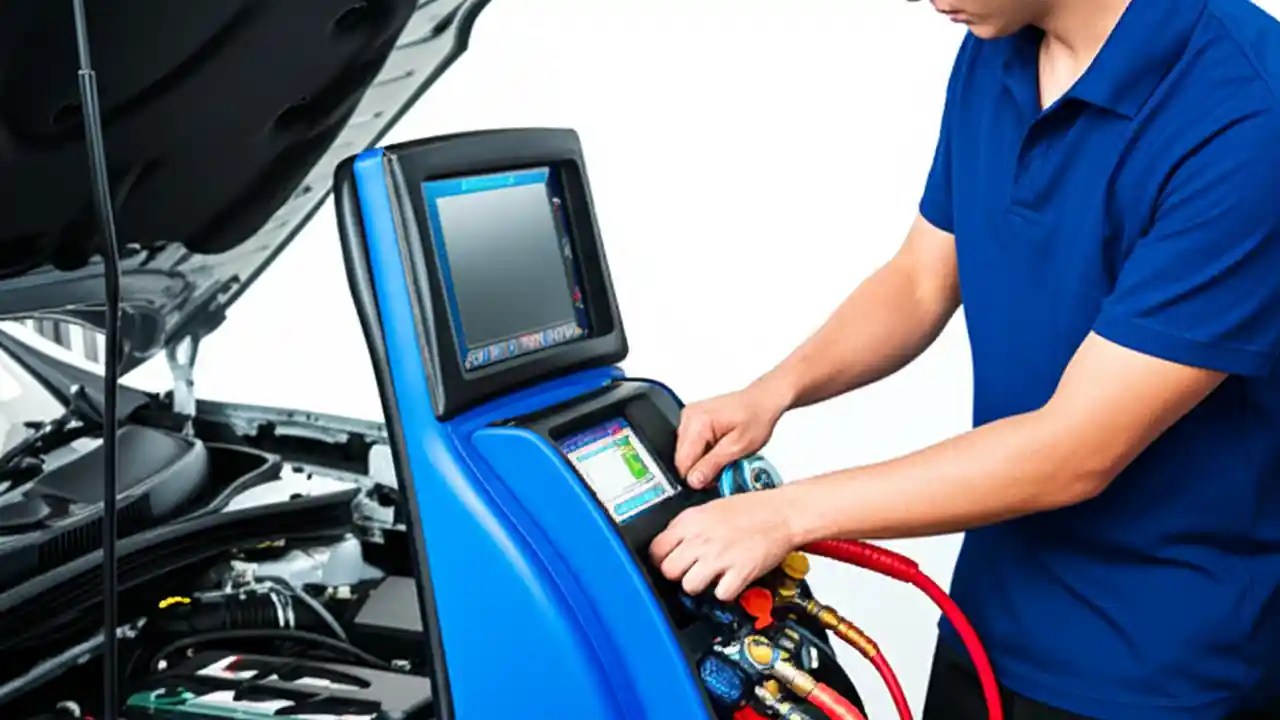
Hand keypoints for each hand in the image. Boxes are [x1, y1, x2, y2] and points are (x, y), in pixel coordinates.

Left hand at [649, 488, 798, 600]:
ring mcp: (719, 557)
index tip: (668, 562)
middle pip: (669, 571)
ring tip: (711, 577)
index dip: (661, 559)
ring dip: (699, 586)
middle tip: (691, 571)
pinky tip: (730, 581)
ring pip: (689, 586)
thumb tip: (670, 544)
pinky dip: (725, 592)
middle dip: (678, 574)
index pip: (656, 549)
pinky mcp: (739, 572)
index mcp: (690, 521)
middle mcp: (701, 539)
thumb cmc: (751, 509)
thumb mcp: (710, 508)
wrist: (782, 512)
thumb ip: (688, 527)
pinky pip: (720, 595)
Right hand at [676, 380, 791, 489]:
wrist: (763, 401)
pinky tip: (718, 448)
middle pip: (681, 458)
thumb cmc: (756, 418)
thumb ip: (713, 465)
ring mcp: (689, 416)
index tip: (712, 480)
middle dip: (700, 468)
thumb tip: (693, 481)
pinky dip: (703, 450)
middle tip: (722, 466)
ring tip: (722, 454)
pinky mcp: (693, 419)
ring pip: (685, 452)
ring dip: (702, 459)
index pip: (682, 462)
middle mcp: (689, 417)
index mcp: (698, 422)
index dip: (696, 477)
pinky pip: (690, 444)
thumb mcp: (738, 447)